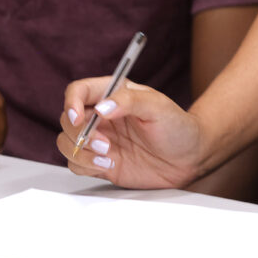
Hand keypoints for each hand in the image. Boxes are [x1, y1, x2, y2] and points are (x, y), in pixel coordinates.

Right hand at [57, 77, 204, 189]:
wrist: (190, 158)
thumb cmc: (178, 127)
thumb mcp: (159, 107)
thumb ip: (130, 102)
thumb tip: (101, 108)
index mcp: (113, 94)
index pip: (79, 91)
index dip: (71, 102)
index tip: (78, 117)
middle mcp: (102, 116)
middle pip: (68, 119)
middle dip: (80, 133)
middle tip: (105, 143)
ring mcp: (100, 140)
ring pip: (67, 143)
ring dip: (81, 152)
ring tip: (108, 157)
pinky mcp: (100, 162)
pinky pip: (76, 164)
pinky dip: (85, 166)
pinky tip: (109, 166)